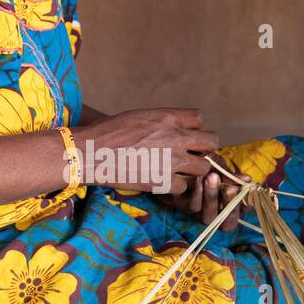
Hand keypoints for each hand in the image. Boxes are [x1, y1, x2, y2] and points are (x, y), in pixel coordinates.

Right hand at [77, 108, 219, 194]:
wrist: (92, 153)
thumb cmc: (109, 132)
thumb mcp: (139, 116)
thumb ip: (162, 121)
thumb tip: (174, 128)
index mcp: (168, 117)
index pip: (200, 118)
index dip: (194, 128)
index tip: (186, 135)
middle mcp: (176, 137)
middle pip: (212, 142)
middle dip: (204, 149)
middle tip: (193, 155)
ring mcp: (172, 160)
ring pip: (204, 167)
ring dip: (193, 170)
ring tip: (179, 171)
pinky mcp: (164, 181)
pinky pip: (184, 186)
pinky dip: (175, 187)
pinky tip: (163, 182)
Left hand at [155, 169, 244, 230]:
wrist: (181, 161)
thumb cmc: (206, 166)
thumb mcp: (221, 169)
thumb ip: (233, 177)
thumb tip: (248, 180)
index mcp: (230, 208)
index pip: (241, 215)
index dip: (244, 207)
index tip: (244, 190)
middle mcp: (216, 215)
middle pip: (227, 224)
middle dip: (230, 205)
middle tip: (231, 188)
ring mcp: (200, 214)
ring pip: (208, 217)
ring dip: (212, 197)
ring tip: (213, 177)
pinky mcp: (184, 208)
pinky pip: (193, 207)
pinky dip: (197, 192)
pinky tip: (199, 177)